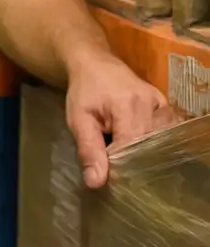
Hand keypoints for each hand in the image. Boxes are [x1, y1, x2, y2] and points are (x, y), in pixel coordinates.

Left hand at [65, 53, 174, 187]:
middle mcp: (150, 103)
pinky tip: (143, 144)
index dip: (123, 164)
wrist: (94, 64)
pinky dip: (156, 141)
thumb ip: (88, 150)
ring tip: (131, 155)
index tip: (112, 175)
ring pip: (161, 140)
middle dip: (135, 159)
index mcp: (126, 105)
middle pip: (150, 145)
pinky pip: (167, 131)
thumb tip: (95, 182)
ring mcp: (161, 103)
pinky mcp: (166, 105)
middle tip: (120, 167)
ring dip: (147, 150)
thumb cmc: (84, 91)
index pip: (132, 147)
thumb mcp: (78, 119)